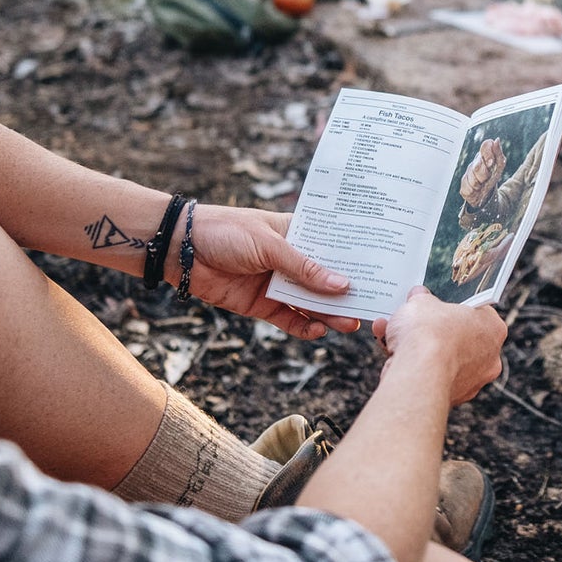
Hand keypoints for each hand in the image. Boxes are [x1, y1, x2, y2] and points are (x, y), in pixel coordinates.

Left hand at [181, 205, 360, 338]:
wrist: (181, 250)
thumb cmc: (226, 231)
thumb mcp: (269, 244)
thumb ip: (304, 267)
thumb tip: (342, 284)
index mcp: (297, 234)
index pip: (333, 248)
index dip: (354, 260)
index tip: (379, 271)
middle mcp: (292, 260)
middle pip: (326, 280)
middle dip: (346, 294)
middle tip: (368, 306)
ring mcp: (278, 284)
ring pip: (311, 302)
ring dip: (329, 313)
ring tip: (348, 323)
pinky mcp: (263, 305)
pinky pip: (289, 319)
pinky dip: (304, 326)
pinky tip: (318, 329)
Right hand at [372, 287, 505, 404]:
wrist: (418, 375)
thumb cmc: (430, 335)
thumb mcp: (421, 302)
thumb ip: (422, 299)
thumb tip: (419, 297)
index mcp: (493, 328)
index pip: (475, 312)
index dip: (451, 306)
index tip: (434, 304)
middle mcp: (488, 358)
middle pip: (455, 337)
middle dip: (429, 328)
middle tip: (410, 318)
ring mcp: (470, 382)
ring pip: (439, 358)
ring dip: (414, 345)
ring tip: (390, 330)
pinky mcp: (447, 398)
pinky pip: (428, 375)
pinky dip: (409, 364)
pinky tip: (389, 351)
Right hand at [459, 138, 504, 206]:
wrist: (487, 193)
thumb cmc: (493, 176)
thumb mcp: (499, 166)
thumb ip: (498, 153)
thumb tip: (496, 140)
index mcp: (484, 155)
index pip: (486, 146)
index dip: (488, 154)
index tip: (490, 163)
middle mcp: (474, 162)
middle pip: (477, 166)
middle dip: (484, 174)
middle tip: (486, 178)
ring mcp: (467, 173)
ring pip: (472, 178)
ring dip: (479, 184)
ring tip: (481, 185)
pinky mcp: (463, 184)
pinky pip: (467, 187)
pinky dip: (473, 191)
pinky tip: (475, 190)